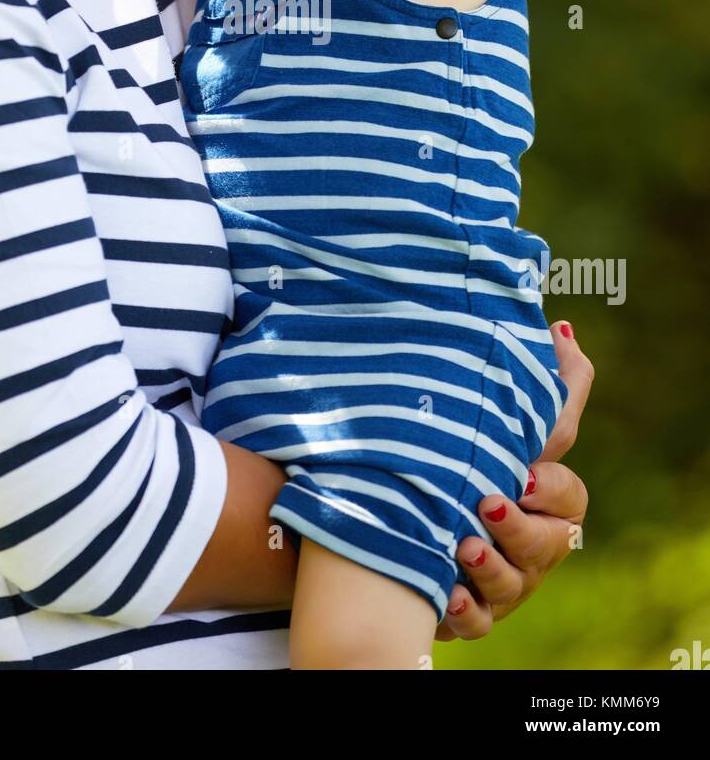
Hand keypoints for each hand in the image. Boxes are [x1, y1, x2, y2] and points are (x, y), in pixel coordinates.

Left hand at [436, 320, 593, 641]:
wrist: (382, 497)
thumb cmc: (451, 447)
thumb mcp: (488, 410)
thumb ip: (535, 378)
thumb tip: (562, 327)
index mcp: (539, 497)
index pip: (569, 498)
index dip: (551, 489)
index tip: (522, 474)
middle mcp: (528, 542)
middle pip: (551, 546)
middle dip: (522, 529)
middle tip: (486, 504)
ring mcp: (502, 581)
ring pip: (518, 587)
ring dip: (494, 567)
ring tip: (461, 545)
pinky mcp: (466, 610)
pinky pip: (478, 624)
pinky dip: (465, 609)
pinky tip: (446, 591)